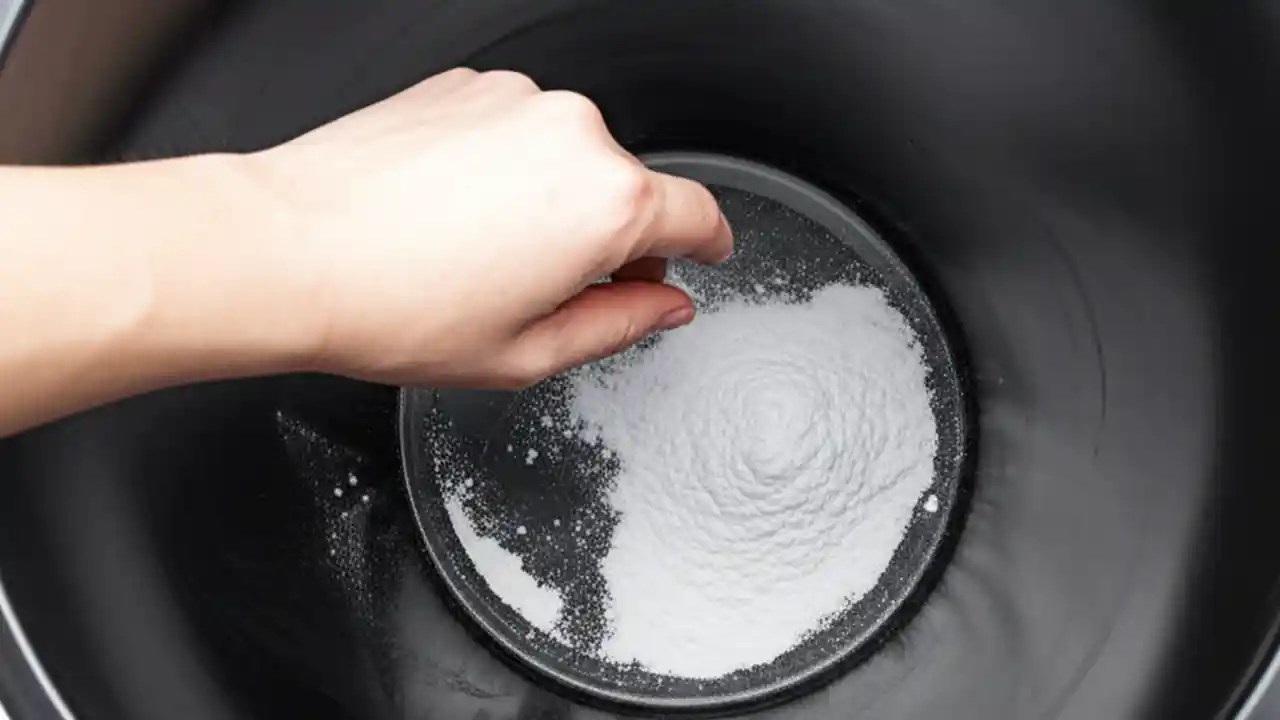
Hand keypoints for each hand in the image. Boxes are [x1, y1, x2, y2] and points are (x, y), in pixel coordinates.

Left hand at [245, 68, 732, 387]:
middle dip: (610, 239)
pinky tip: (454, 214)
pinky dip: (505, 168)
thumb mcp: (529, 352)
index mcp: (607, 204)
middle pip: (631, 189)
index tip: (703, 254)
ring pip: (569, 158)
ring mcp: (517, 100)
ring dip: (553, 200)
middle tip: (552, 290)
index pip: (699, 215)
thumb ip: (621, 324)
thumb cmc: (394, 305)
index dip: (707, 245)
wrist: (287, 248)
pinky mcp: (468, 86)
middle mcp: (573, 133)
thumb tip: (665, 306)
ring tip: (483, 254)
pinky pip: (515, 131)